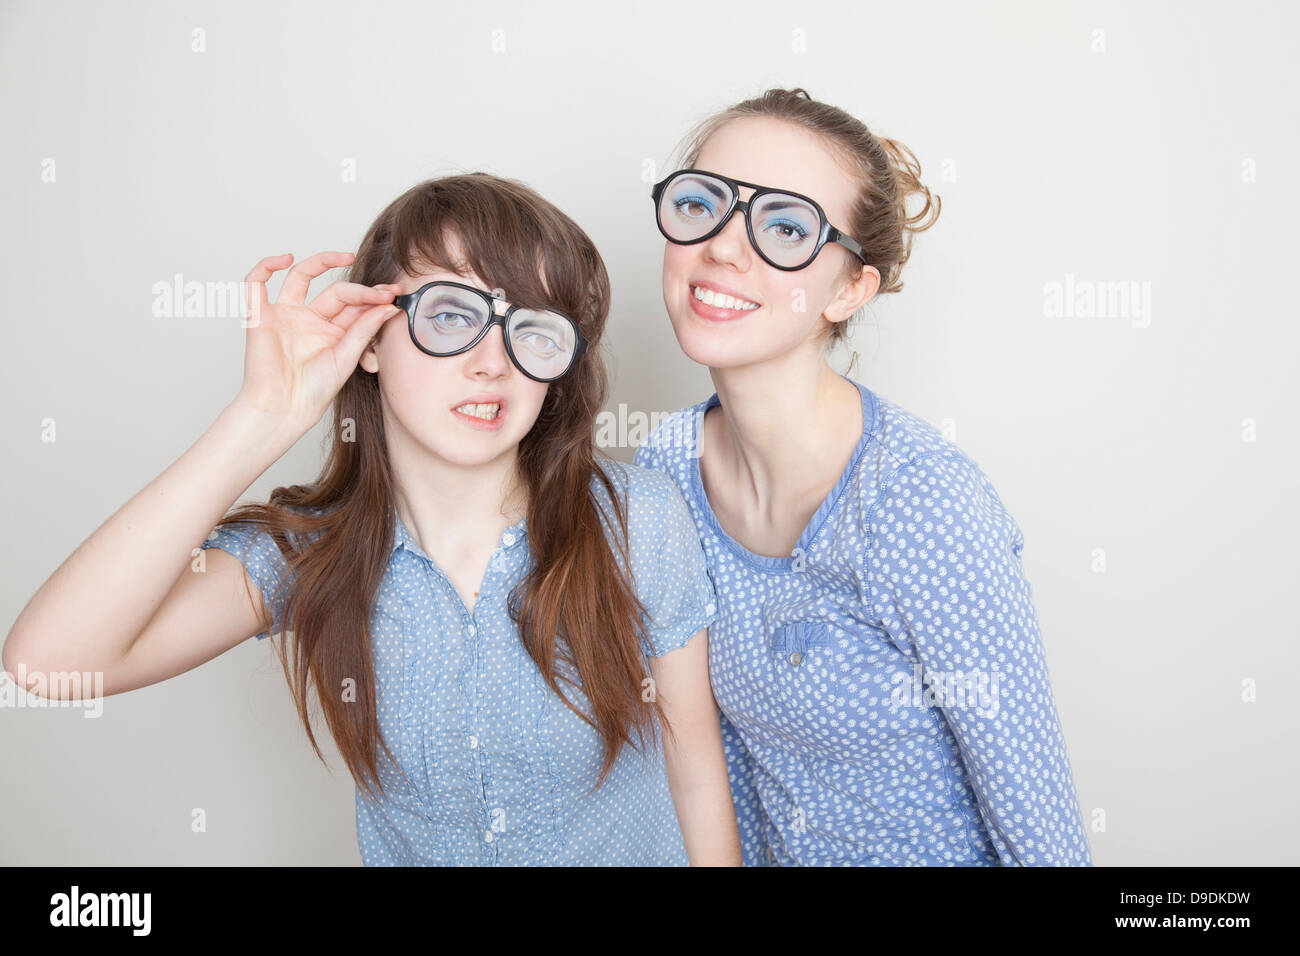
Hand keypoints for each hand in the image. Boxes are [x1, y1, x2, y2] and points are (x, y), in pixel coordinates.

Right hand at [233, 251, 400, 430]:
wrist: (285, 409)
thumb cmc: (313, 392)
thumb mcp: (347, 357)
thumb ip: (364, 330)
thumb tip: (388, 305)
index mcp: (332, 331)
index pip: (354, 304)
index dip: (373, 297)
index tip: (394, 295)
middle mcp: (310, 319)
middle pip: (336, 291)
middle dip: (360, 289)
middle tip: (383, 291)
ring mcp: (286, 315)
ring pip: (301, 276)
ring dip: (321, 262)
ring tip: (345, 257)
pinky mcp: (260, 316)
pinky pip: (256, 283)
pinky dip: (266, 266)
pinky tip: (286, 259)